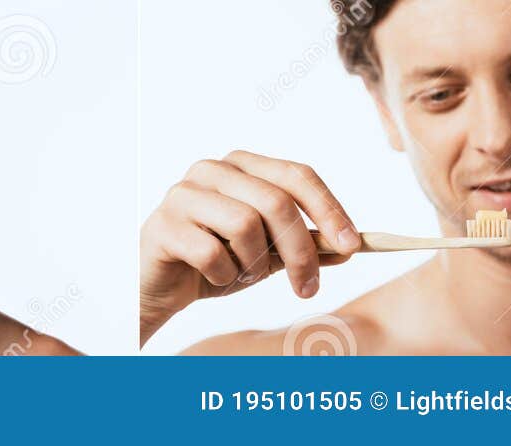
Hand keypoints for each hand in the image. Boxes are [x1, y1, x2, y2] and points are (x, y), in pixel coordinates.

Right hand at [139, 150, 359, 343]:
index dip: (329, 209)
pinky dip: (223, 275)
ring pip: (245, 225)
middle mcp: (211, 170)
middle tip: (308, 287)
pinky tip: (212, 278)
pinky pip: (211, 253)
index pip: (297, 175)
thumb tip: (351, 247)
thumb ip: (305, 246)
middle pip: (276, 202)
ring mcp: (183, 194)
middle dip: (301, 250)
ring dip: (254, 263)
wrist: (158, 286)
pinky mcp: (162, 225)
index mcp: (241, 166)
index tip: (352, 246)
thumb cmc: (214, 263)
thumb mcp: (267, 255)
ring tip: (243, 275)